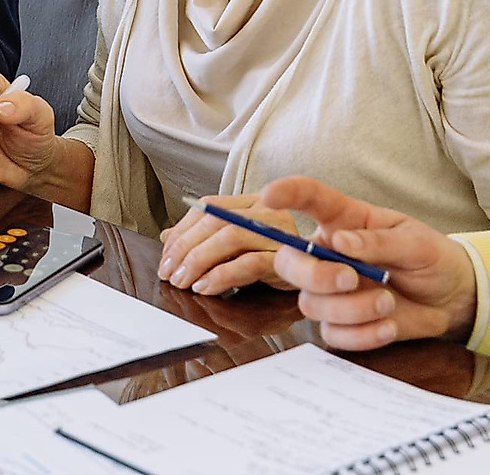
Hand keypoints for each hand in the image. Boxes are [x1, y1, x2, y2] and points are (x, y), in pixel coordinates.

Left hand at [159, 194, 297, 294]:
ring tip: (183, 282)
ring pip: (229, 237)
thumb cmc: (276, 262)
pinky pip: (249, 263)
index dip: (182, 230)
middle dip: (185, 247)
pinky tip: (205, 287)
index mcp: (252, 202)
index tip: (166, 255)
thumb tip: (168, 238)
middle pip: (215, 220)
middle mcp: (267, 212)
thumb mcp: (238, 248)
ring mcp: (280, 233)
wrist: (323, 282)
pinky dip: (221, 275)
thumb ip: (206, 239)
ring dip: (198, 261)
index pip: (208, 207)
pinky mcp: (288, 259)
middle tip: (168, 272)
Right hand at [261, 176, 477, 349]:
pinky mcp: (341, 323)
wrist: (452, 298)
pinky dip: (361, 334)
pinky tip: (388, 326)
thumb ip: (378, 241)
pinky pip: (332, 335)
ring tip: (387, 302)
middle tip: (350, 278)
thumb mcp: (415, 242)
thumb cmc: (429, 258)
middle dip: (313, 274)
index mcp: (342, 220)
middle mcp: (326, 253)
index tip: (269, 197)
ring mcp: (330, 291)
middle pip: (288, 262)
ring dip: (350, 309)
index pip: (306, 198)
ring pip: (310, 303)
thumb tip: (340, 241)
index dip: (284, 193)